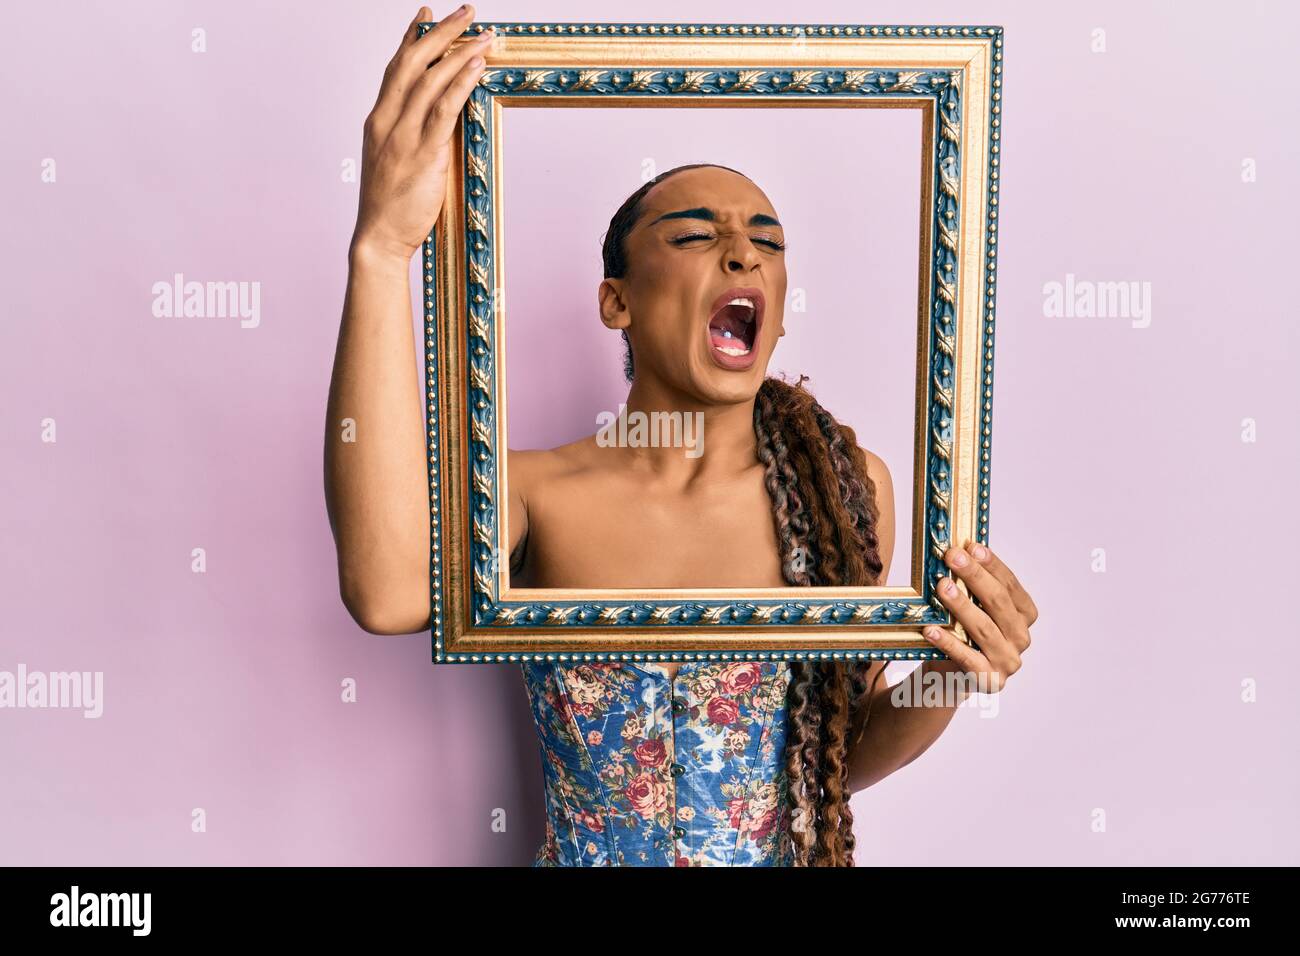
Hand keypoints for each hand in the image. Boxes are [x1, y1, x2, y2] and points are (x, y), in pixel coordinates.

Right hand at [351, 5, 497, 261]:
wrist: (377, 240)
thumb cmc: (389, 207)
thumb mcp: (396, 162)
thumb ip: (414, 136)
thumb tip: (444, 118)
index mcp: (378, 121)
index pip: (396, 67)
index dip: (412, 36)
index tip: (427, 12)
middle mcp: (387, 121)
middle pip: (413, 62)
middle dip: (440, 32)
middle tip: (465, 11)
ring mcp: (403, 137)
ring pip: (430, 81)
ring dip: (459, 52)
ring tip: (484, 34)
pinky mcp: (422, 155)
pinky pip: (443, 110)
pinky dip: (460, 84)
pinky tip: (476, 67)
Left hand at [921, 541, 1038, 693]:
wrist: (952, 674)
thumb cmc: (963, 632)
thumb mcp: (972, 606)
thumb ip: (972, 586)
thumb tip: (957, 551)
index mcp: (1024, 614)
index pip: (1010, 585)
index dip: (992, 565)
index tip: (971, 546)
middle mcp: (1021, 637)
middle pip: (998, 603)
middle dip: (975, 577)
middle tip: (952, 557)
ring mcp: (1008, 661)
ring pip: (984, 628)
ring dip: (962, 606)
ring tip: (942, 587)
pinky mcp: (990, 680)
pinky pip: (967, 658)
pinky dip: (948, 643)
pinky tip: (930, 629)